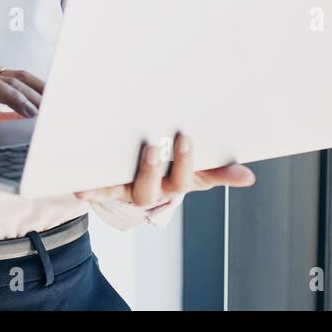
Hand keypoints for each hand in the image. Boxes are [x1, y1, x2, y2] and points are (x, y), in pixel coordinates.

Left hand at [74, 132, 255, 207]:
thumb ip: (219, 169)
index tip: (191, 141)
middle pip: (160, 188)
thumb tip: (249, 178)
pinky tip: (82, 184)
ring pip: (136, 190)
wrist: (133, 180)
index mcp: (178, 183)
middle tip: (167, 141)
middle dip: (164, 167)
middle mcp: (154, 190)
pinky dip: (92, 189)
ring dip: (140, 173)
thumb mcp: (194, 167)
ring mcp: (130, 189)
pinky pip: (100, 191)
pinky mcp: (107, 187)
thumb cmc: (169, 168)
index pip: (191, 179)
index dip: (194, 165)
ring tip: (144, 151)